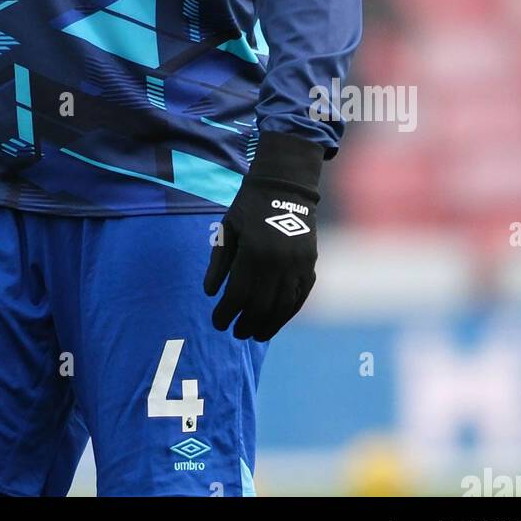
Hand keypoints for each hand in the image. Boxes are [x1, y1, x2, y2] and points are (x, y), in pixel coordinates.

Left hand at [203, 130, 322, 340]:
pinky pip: (300, 297)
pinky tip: (276, 320)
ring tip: (256, 335)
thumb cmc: (249, 206)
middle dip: (246, 324)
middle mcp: (278, 263)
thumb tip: (210, 293)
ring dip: (268, 325)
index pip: (237, 295)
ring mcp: (297, 265)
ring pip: (283, 307)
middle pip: (260, 306)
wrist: (285, 186)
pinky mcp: (310, 265)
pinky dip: (288, 313)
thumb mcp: (227, 229)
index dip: (225, 313)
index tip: (217, 323)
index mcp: (253, 253)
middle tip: (236, 333)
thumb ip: (219, 262)